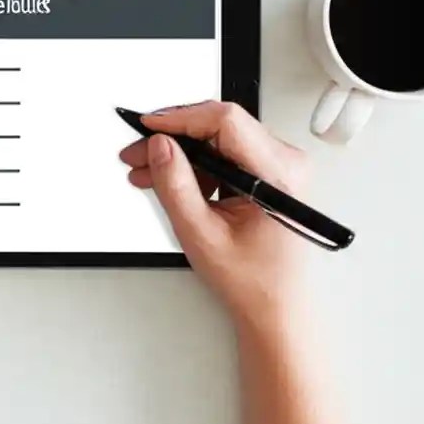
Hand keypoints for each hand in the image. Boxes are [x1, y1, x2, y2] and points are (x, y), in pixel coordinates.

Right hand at [118, 101, 309, 331]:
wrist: (275, 306)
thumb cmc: (252, 280)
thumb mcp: (201, 234)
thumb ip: (176, 185)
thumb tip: (160, 146)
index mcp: (278, 174)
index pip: (225, 121)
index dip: (181, 118)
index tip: (148, 126)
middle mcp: (286, 163)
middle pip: (220, 126)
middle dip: (173, 138)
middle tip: (137, 154)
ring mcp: (280, 167)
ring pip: (219, 139)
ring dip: (181, 153)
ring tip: (147, 172)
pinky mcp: (269, 173)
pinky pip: (226, 154)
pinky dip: (196, 164)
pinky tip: (172, 180)